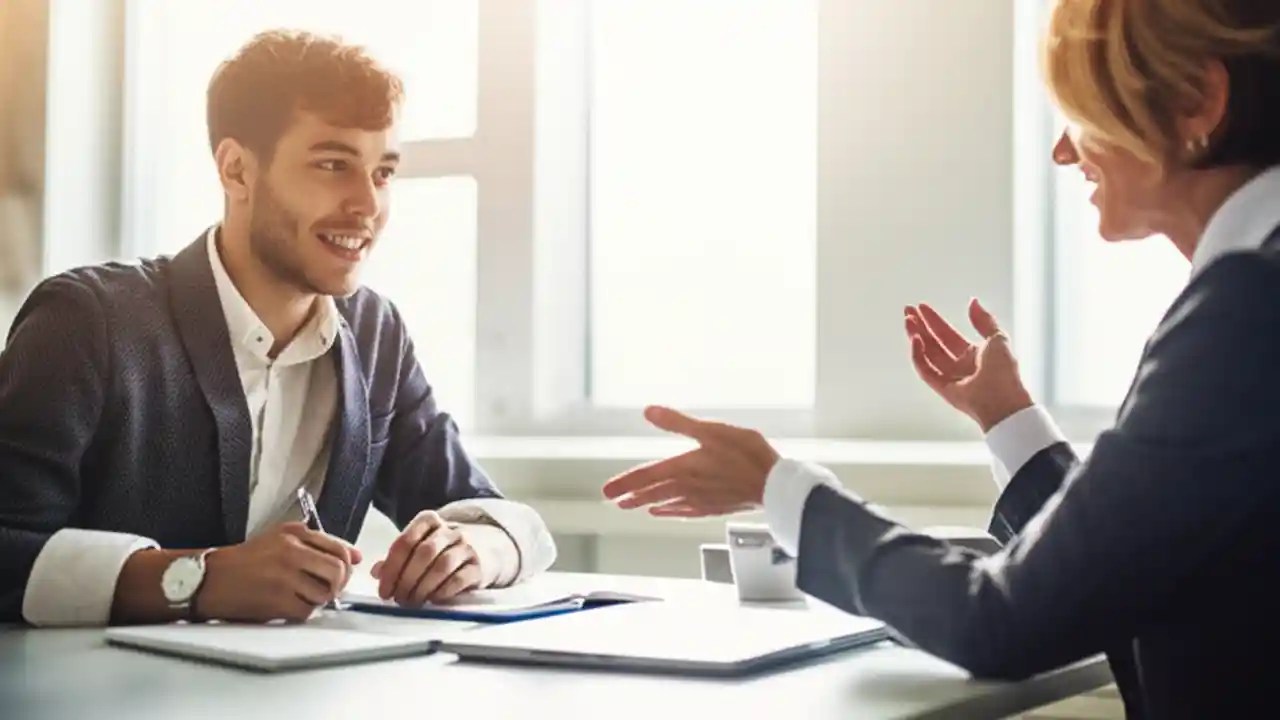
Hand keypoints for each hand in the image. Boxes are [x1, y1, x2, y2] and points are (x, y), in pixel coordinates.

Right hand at [198, 522, 361, 622]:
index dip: (347, 564)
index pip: (338, 549)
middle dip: (339, 583)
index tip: (345, 570)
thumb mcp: (280, 538)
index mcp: (294, 535)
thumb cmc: (246, 560)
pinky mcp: (276, 602)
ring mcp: (284, 578)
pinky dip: (303, 611)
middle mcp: (291, 553)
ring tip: (304, 595)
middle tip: (329, 587)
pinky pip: (307, 611)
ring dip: (319, 599)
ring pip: (324, 593)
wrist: (210, 579)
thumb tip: (355, 557)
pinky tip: (291, 605)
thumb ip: (319, 543)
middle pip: (338, 571)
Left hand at [371, 511, 482, 605]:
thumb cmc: (443, 551)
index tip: (384, 590)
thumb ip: (397, 559)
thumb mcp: (419, 547)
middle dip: (406, 580)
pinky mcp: (479, 566)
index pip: (405, 541)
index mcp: (429, 521)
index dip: (391, 569)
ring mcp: (467, 547)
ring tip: (413, 602)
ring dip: (423, 588)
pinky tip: (432, 600)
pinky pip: (458, 579)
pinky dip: (442, 592)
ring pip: (442, 565)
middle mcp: (450, 530)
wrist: (484, 549)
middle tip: (398, 599)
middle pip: (423, 553)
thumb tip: (377, 572)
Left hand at [601, 406, 779, 517]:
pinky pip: (684, 511)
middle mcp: (686, 487)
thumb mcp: (711, 431)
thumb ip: (678, 423)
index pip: (646, 476)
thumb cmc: (746, 455)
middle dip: (630, 496)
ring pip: (665, 504)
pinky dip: (670, 512)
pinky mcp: (713, 507)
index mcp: (683, 467)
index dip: (625, 482)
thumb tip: (649, 411)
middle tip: (613, 500)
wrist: (773, 485)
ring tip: (633, 507)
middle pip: (652, 493)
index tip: (607, 490)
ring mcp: (699, 500)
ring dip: (647, 504)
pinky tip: (665, 512)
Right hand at [904, 298, 1033, 431]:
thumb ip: (984, 320)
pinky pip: (925, 369)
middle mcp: (959, 365)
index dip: (935, 321)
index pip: (948, 334)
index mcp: (973, 354)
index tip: (922, 308)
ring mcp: (949, 377)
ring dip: (916, 336)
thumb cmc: (1005, 373)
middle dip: (920, 326)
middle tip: (908, 311)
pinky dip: (917, 355)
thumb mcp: (998, 338)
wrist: (1003, 401)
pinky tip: (915, 339)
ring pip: (926, 354)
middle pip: (933, 342)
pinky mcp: (941, 388)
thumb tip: (972, 301)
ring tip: (907, 321)